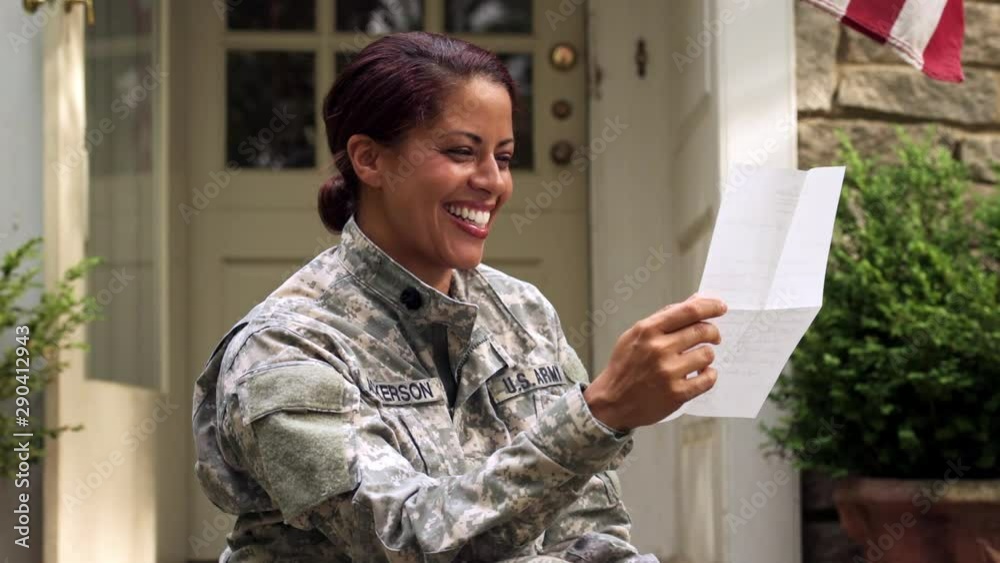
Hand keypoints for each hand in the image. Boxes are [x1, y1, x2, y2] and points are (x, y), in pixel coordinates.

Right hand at [583, 293, 726, 431]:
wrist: (611, 401)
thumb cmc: (625, 366)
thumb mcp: (637, 334)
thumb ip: (665, 317)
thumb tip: (695, 301)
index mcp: (648, 330)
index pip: (688, 311)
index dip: (710, 306)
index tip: (720, 307)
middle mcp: (659, 349)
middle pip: (702, 331)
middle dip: (713, 332)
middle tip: (713, 336)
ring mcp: (668, 372)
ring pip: (707, 354)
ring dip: (707, 355)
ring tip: (697, 359)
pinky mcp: (677, 394)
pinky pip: (708, 379)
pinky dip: (709, 375)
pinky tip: (700, 374)